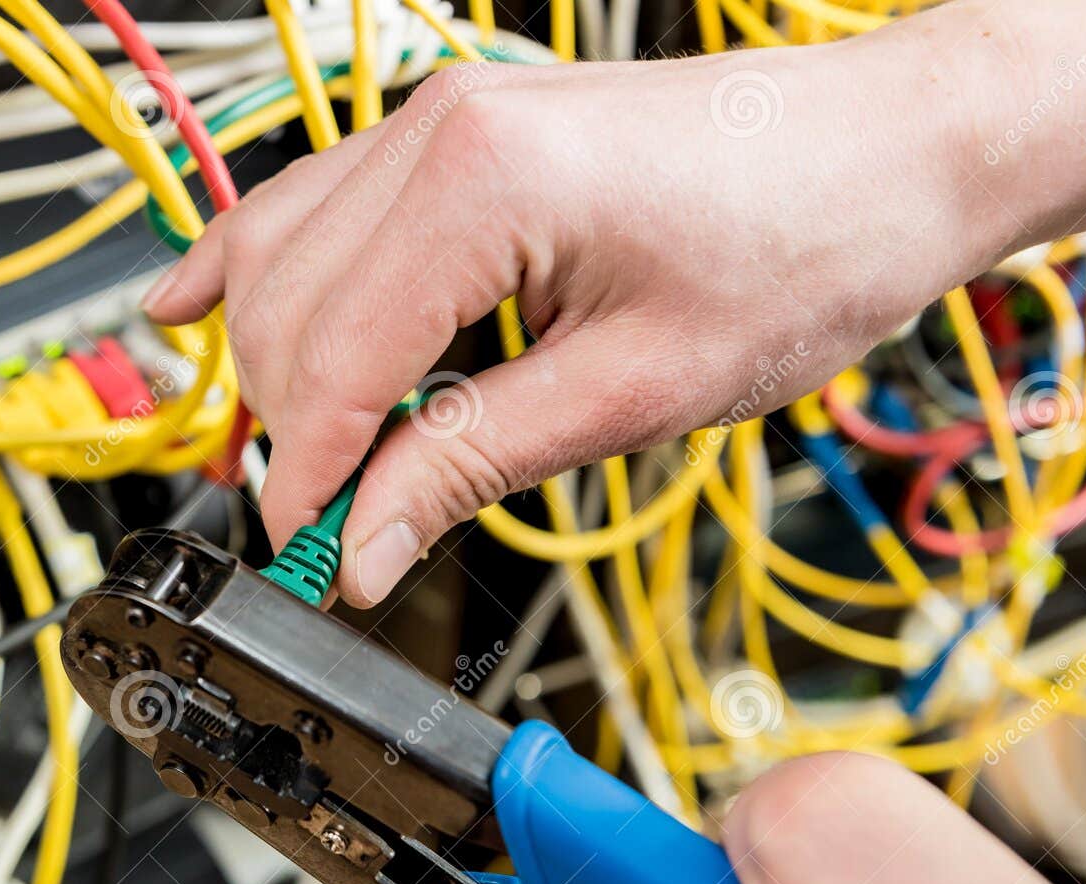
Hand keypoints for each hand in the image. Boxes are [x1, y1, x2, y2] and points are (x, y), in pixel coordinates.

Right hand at [144, 0, 1085, 606]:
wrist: (891, 149)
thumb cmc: (803, 243)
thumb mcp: (634, 391)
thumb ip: (472, 462)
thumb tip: (364, 543)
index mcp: (482, 185)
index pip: (334, 363)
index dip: (305, 480)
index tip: (304, 561)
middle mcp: (438, 130)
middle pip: (287, 309)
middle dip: (284, 432)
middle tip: (317, 536)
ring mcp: (439, 120)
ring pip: (279, 253)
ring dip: (271, 364)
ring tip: (293, 461)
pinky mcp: (455, 134)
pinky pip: (310, 201)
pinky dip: (257, 267)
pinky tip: (194, 304)